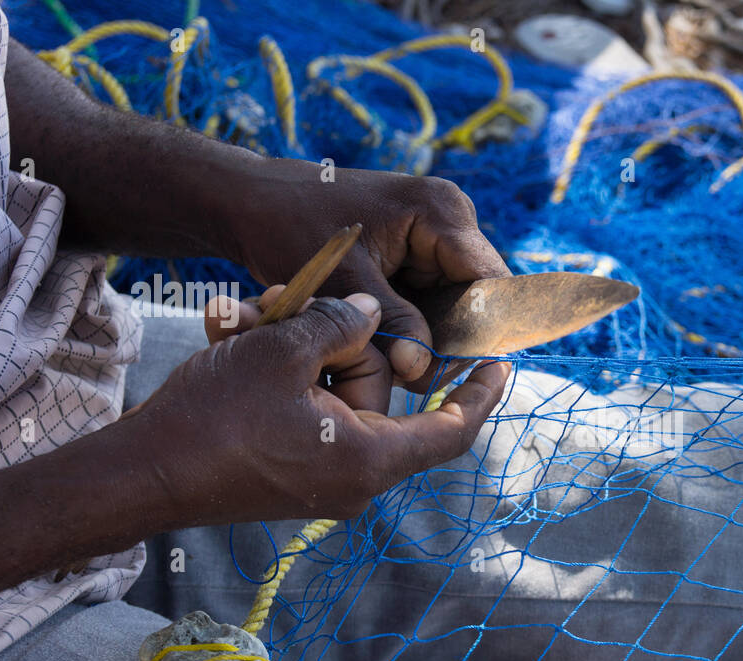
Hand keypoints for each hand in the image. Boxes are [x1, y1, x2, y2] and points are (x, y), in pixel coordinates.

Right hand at [134, 292, 510, 524]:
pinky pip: (308, 413)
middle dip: (346, 340)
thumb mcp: (281, 351)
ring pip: (335, 395)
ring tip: (253, 312)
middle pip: (379, 394)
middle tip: (298, 298)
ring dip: (303, 350)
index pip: (452, 429)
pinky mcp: (291, 471)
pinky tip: (239, 334)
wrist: (141, 474)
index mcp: (370, 459)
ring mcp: (322, 479)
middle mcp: (355, 479)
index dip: (479, 393)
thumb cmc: (212, 417)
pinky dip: (286, 376)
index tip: (499, 362)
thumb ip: (338, 325)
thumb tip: (371, 313)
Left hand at [227, 161, 509, 389]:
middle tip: (415, 378)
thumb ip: (392, 324)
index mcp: (442, 212)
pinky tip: (388, 345)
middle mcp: (450, 219)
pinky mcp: (418, 250)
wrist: (252, 201)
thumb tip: (423, 371)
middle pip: (475, 296)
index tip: (455, 374)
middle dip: (450, 339)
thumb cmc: (291, 226)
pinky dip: (414, 323)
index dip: (481, 332)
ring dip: (430, 335)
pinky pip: (431, 297)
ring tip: (396, 363)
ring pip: (454, 302)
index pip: (490, 282)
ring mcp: (436, 234)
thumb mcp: (344, 282)